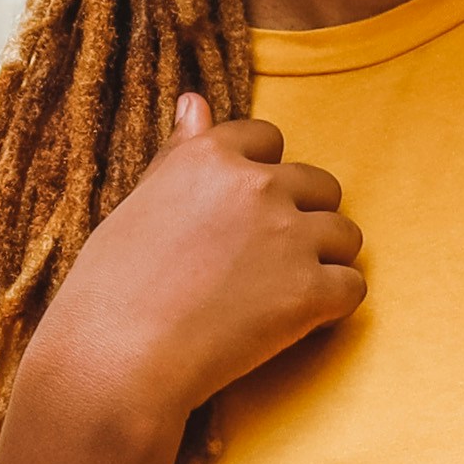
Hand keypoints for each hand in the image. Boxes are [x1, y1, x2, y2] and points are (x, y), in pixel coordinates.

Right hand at [19, 99, 367, 439]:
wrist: (114, 361)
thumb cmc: (110, 289)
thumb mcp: (136, 205)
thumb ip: (179, 156)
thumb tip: (195, 102)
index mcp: (210, 156)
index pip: (268, 140)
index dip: (261, 178)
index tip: (242, 216)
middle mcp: (258, 184)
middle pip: (320, 185)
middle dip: (303, 218)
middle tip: (265, 263)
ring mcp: (289, 236)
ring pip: (346, 235)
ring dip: (324, 260)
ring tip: (282, 295)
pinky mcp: (310, 291)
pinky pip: (353, 287)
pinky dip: (332, 306)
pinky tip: (296, 323)